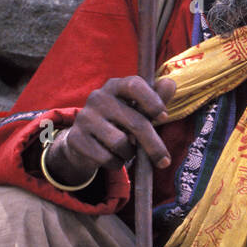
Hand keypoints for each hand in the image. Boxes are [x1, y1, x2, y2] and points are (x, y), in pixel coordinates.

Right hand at [45, 76, 176, 185]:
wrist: (86, 140)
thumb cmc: (121, 121)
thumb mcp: (139, 109)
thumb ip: (156, 98)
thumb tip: (171, 83)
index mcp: (116, 86)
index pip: (134, 85)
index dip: (152, 100)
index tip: (164, 117)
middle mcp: (98, 97)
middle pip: (135, 123)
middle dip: (154, 145)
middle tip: (165, 161)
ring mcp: (85, 117)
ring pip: (121, 143)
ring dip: (130, 154)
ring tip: (127, 151)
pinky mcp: (76, 138)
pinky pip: (106, 158)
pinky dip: (116, 163)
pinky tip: (114, 158)